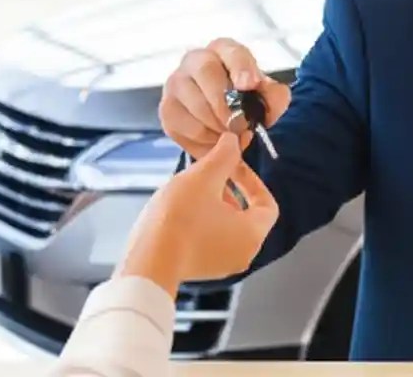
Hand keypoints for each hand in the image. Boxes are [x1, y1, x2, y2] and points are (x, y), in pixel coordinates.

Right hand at [114, 132, 278, 298]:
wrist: (145, 264)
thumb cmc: (178, 221)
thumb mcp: (203, 178)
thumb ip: (224, 156)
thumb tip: (233, 141)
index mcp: (253, 234)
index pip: (267, 203)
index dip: (252, 180)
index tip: (233, 166)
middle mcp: (244, 253)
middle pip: (247, 214)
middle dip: (230, 189)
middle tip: (211, 174)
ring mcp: (222, 265)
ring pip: (228, 226)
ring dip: (215, 204)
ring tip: (193, 189)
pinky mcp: (202, 269)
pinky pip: (212, 240)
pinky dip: (204, 222)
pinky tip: (182, 210)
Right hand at [159, 38, 290, 160]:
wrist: (227, 120)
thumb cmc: (249, 102)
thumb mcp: (270, 97)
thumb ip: (274, 92)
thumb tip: (257, 86)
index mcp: (224, 49)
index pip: (232, 51)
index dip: (241, 67)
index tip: (250, 85)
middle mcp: (195, 59)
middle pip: (206, 72)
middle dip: (226, 104)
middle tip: (240, 125)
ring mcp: (176, 82)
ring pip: (194, 103)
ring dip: (217, 126)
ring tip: (232, 136)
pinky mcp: (167, 109)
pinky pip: (183, 126)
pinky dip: (203, 139)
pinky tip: (215, 140)